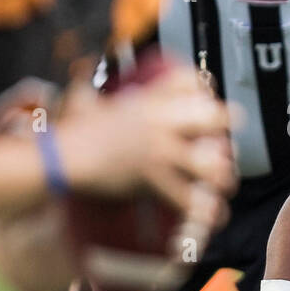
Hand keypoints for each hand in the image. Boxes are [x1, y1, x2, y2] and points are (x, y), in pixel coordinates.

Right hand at [56, 67, 236, 210]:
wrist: (61, 158)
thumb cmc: (72, 132)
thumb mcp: (90, 100)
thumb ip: (95, 89)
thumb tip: (83, 75)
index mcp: (147, 100)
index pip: (189, 82)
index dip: (207, 92)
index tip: (216, 106)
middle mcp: (160, 121)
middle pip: (210, 118)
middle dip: (226, 131)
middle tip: (228, 147)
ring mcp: (159, 149)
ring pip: (207, 162)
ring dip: (222, 175)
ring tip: (225, 184)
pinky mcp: (152, 177)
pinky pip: (188, 197)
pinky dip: (205, 210)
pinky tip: (214, 216)